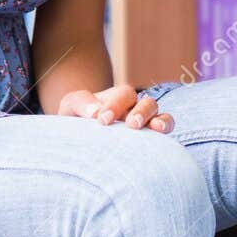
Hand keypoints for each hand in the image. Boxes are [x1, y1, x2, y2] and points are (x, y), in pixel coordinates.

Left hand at [55, 82, 173, 132]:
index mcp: (116, 98)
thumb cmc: (74, 121)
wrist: (76, 142)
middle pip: (146, 101)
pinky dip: (166, 129)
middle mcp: (134, 108)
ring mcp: (144, 123)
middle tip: (131, 124)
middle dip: (140, 112)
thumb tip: (95, 111)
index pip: (123, 94)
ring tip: (154, 128)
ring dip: (158, 120)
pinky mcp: (150, 139)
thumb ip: (80, 102)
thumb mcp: (70, 107)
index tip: (102, 120)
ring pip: (159, 114)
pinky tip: (161, 138)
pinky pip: (165, 128)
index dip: (115, 105)